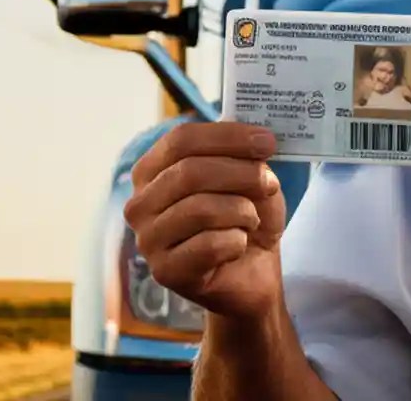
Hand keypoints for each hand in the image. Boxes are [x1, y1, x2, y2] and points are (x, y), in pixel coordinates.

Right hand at [123, 122, 284, 319]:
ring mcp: (147, 239)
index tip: (267, 142)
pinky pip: (208, 246)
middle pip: (189, 172)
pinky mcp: (164, 271)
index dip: (228, 137)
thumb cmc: (245, 217)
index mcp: (153, 169)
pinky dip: (236, 242)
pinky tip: (238, 245)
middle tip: (269, 184)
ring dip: (241, 211)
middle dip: (241, 174)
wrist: (252, 272)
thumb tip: (258, 138)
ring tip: (251, 220)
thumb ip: (247, 156)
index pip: (182, 139)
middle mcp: (140, 203)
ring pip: (200, 209)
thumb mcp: (251, 178)